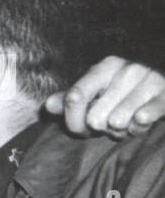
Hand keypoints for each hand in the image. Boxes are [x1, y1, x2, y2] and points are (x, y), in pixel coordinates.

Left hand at [43, 57, 164, 137]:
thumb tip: (48, 105)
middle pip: (95, 118)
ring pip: (117, 123)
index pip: (74, 97)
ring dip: (119, 131)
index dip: (73, 122)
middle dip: (99, 129)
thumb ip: (70, 99)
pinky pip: (140, 122)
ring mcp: (149, 81)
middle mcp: (126, 70)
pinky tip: (139, 121)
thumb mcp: (96, 91)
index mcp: (104, 67)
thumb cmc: (124, 91)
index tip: (80, 129)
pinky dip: (136, 129)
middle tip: (108, 123)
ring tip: (124, 123)